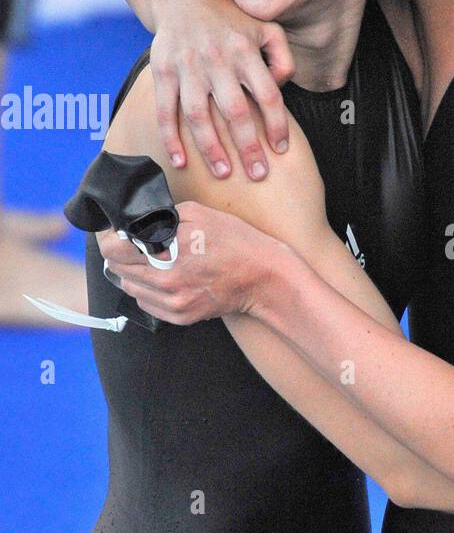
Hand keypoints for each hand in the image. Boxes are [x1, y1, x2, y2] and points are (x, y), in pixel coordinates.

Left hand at [97, 201, 279, 322]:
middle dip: (120, 253)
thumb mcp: (199, 214)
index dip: (109, 237)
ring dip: (133, 272)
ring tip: (150, 260)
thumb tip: (136, 222)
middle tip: (132, 243)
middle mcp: (166, 283)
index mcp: (167, 254)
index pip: (113, 250)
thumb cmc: (237, 242)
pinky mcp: (181, 317)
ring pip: (129, 288)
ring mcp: (173, 304)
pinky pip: (147, 303)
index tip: (115, 231)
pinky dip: (148, 289)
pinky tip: (165, 277)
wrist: (266, 278)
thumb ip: (161, 217)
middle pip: (117, 270)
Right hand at [149, 0, 295, 180]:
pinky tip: (180, 161)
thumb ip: (282, 58)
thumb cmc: (232, 21)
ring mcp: (187, 66)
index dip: (276, 124)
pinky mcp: (162, 70)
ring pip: (198, 114)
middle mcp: (216, 58)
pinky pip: (165, 109)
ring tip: (223, 173)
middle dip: (248, 146)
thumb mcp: (266, 28)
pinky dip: (170, 138)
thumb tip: (282, 88)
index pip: (267, 94)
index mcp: (245, 49)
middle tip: (258, 175)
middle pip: (235, 110)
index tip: (281, 149)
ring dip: (210, 147)